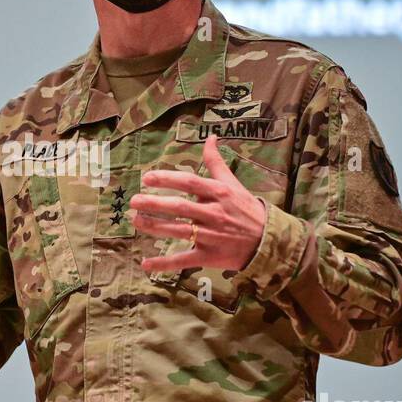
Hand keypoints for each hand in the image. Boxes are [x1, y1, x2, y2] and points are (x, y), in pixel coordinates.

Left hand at [130, 134, 267, 272]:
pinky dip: (164, 263)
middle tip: (134, 201)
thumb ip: (216, 162)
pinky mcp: (209, 256)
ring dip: (154, 227)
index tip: (147, 178)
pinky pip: (183, 260)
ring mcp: (210, 236)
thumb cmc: (246, 209)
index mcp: (218, 193)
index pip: (189, 182)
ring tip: (136, 221)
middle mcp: (213, 213)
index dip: (167, 179)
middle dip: (154, 204)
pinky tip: (145, 264)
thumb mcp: (233, 183)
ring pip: (178, 231)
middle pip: (179, 207)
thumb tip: (210, 137)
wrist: (268, 241)